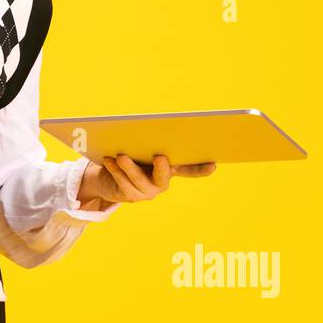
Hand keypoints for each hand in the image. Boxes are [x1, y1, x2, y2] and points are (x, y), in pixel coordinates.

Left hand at [76, 154, 216, 208]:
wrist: (109, 179)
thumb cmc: (130, 156)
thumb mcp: (140, 148)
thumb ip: (146, 142)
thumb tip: (143, 126)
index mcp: (170, 169)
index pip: (189, 169)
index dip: (201, 169)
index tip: (214, 165)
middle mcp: (161, 183)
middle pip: (163, 176)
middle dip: (161, 168)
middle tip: (160, 156)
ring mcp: (146, 192)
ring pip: (138, 180)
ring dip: (129, 167)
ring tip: (121, 155)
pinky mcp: (130, 196)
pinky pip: (122, 183)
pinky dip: (115, 170)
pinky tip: (108, 160)